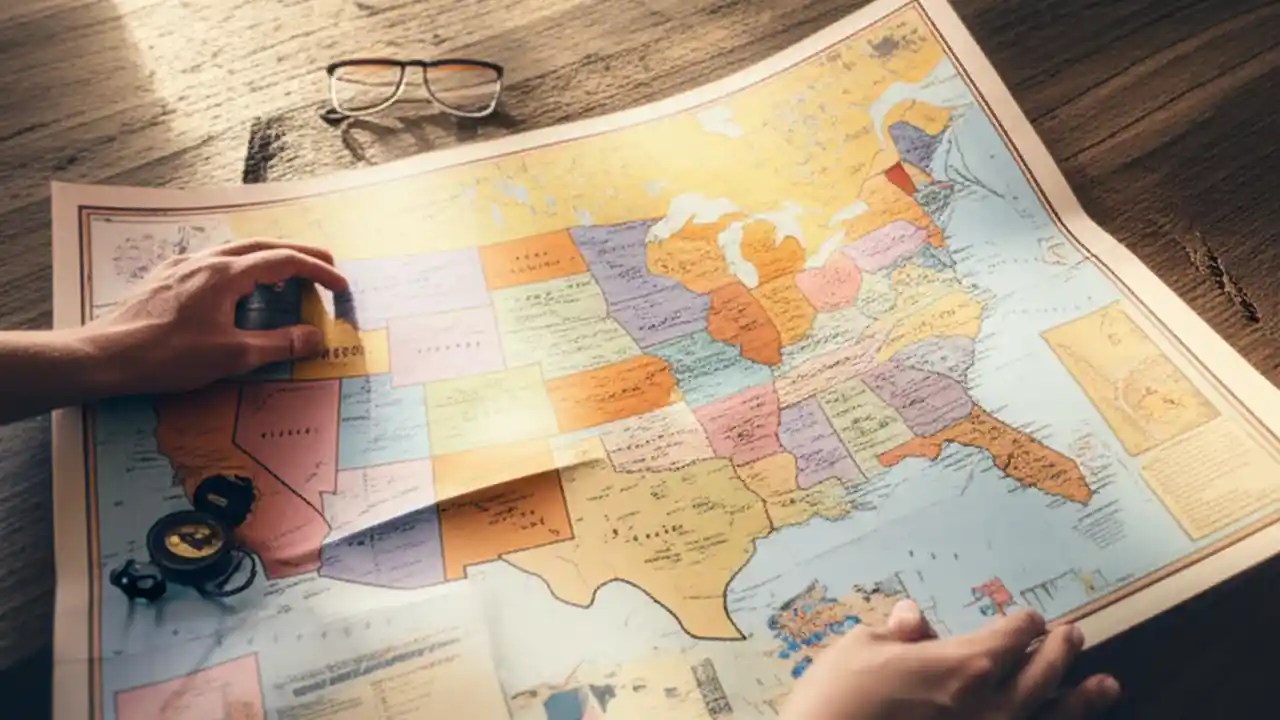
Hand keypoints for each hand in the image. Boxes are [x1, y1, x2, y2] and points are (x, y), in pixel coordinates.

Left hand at [79, 238, 347, 395]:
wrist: (106, 357)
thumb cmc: (167, 357)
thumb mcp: (232, 356)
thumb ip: (278, 344)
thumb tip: (314, 337)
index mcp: (226, 275)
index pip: (284, 262)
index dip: (317, 271)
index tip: (339, 284)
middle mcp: (206, 261)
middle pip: (263, 245)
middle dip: (299, 253)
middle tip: (326, 264)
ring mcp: (183, 267)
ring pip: (236, 251)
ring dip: (269, 258)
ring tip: (287, 277)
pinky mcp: (166, 278)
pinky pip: (213, 262)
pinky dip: (240, 267)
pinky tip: (238, 287)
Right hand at [780, 602, 1119, 719]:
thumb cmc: (838, 698)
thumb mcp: (860, 648)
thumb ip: (895, 634)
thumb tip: (911, 617)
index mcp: (963, 664)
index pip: (1009, 637)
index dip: (1023, 625)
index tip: (1031, 619)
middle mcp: (990, 704)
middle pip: (1040, 674)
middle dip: (1060, 652)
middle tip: (1075, 637)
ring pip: (1047, 717)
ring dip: (1080, 700)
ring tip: (1107, 686)